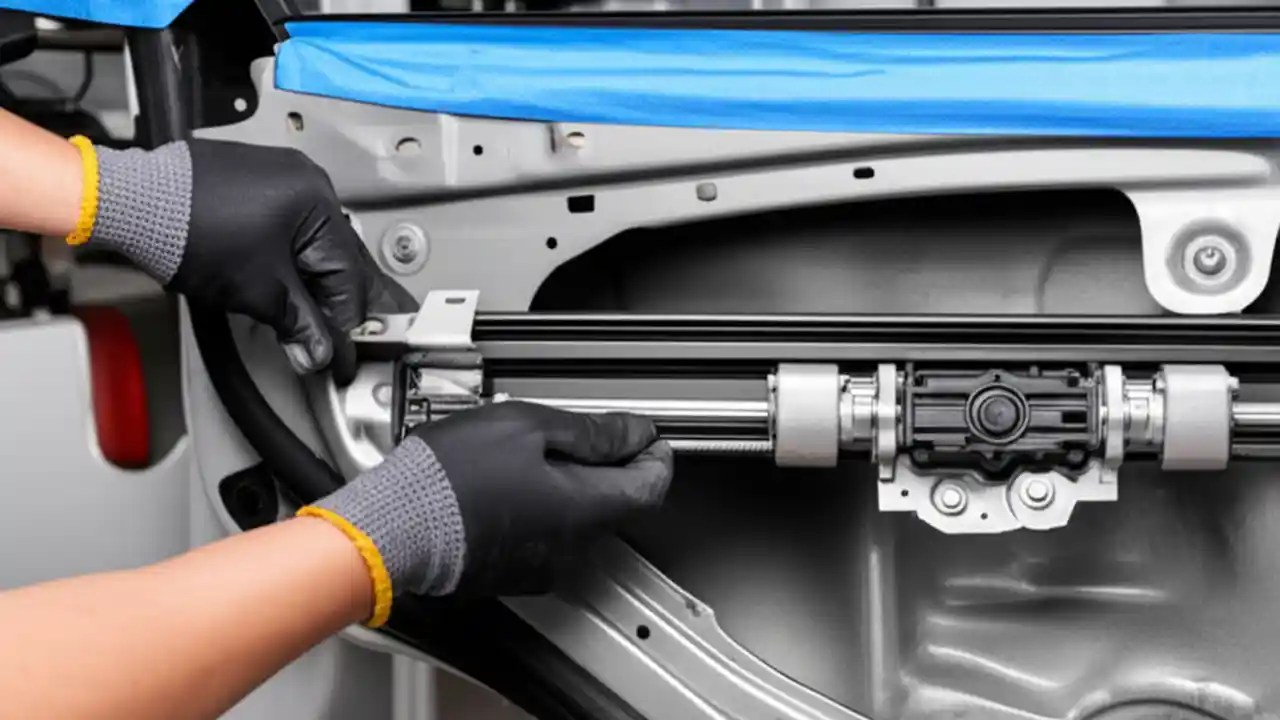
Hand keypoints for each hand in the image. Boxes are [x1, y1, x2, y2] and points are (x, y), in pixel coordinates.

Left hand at [81, 139, 414, 384]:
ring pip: (313, 242)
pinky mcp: (255, 181)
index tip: (341, 351)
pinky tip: (283, 282)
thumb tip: (317, 349)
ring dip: (312, 280)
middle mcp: (305, 180)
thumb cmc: (186, 229)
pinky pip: (289, 226)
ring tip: (306, 316)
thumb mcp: (257, 290)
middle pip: (336, 255)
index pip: (348, 274)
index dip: (346, 321)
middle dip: (333, 300)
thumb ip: (298, 324)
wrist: (130, 202)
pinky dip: (290, 257)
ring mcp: (279, 177)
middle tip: (334, 336)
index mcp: (318, 200)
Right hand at [305, 402, 673, 608]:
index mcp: (584, 508)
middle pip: (615, 502)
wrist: (392, 527)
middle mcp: (572, 546)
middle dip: (608, 465)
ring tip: (527, 453)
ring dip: (568, 485)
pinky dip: (538, 509)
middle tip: (580, 432)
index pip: (651, 487)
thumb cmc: (451, 476)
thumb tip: (634, 432)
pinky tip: (505, 485)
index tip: (648, 436)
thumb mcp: (527, 427)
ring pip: (577, 519)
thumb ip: (591, 432)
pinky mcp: (512, 574)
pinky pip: (544, 537)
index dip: (656, 455)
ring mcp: (542, 565)